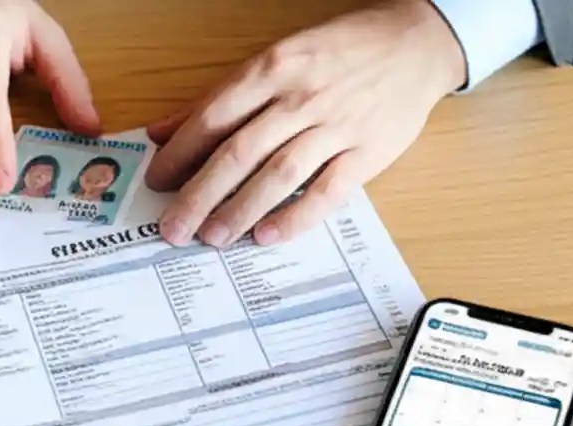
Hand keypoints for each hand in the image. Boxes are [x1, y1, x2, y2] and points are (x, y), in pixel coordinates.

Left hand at [145, 0, 465, 246]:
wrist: (415, 42)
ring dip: (239, 210)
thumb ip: (218, 98)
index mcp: (272, 69)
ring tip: (211, 237)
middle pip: (238, 153)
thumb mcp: (274, 59)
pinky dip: (295, 217)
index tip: (156, 183)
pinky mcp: (368, 152)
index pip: (213, 117)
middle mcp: (301, 97)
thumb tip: (162, 131)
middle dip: (199, 195)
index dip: (180, 154)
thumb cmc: (338, 51)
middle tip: (173, 229)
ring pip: (278, 175)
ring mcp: (337, 126)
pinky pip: (327, 192)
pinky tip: (266, 236)